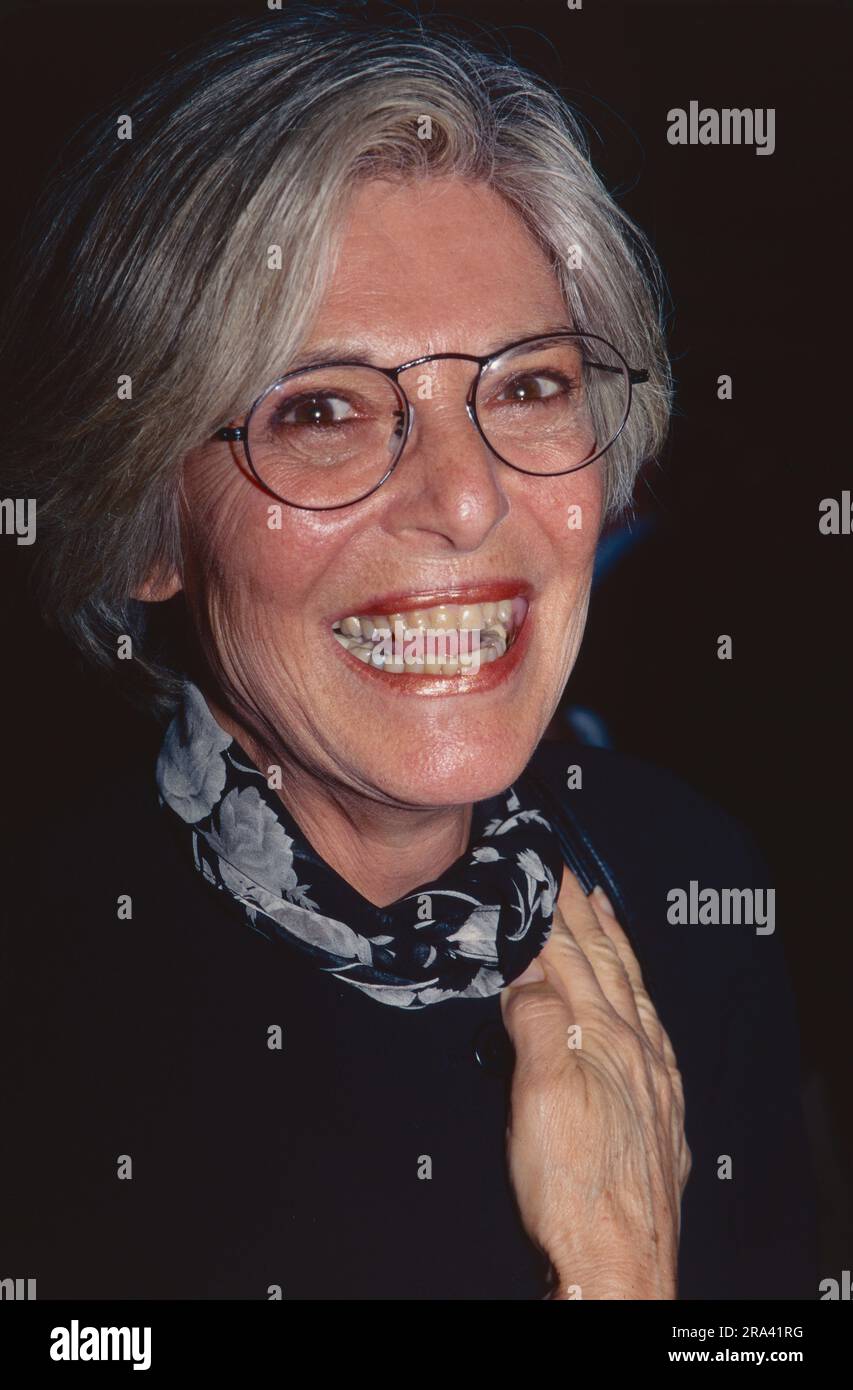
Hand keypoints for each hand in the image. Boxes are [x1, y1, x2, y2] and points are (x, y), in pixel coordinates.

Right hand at [500, 869, 690, 1299]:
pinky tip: (634, 999)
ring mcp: (652, 1081)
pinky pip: (649, 1028)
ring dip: (615, 947)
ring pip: (632, 993)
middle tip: (570, 873)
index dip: (555, 912)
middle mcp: (636, 1052)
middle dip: (585, 915)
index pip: (572, 958)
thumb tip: (527, 970)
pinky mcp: (657, 1111)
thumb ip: (537, 1022)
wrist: (616, 1266)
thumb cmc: (573, 1190)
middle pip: (606, 967)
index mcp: (605, 1039)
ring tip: (604, 912)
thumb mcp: (538, 1095)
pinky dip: (636, 996)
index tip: (544, 872)